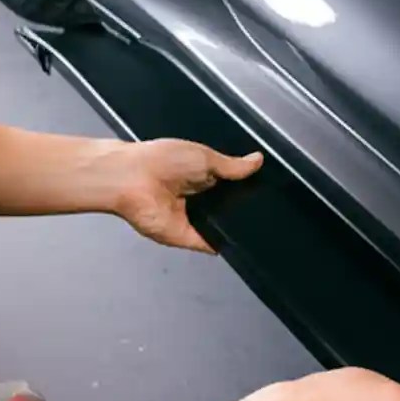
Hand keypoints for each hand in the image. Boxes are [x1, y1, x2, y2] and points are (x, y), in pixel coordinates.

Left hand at [109, 138, 262, 252]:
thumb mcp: (205, 156)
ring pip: (222, 227)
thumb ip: (232, 166)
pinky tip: (242, 241)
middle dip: (242, 209)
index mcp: (200, 176)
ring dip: (235, 227)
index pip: (230, 186)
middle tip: (266, 208)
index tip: (268, 190)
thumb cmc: (161, 160)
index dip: (246, 188)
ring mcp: (193, 220)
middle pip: (227, 208)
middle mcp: (197, 199)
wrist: (132, 179)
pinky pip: (211, 244)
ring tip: (261, 225)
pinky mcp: (188, 238)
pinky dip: (225, 244)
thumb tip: (258, 161)